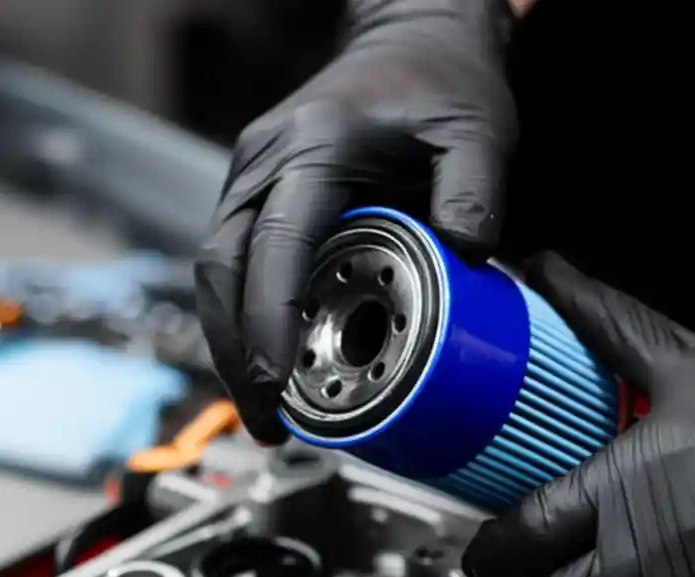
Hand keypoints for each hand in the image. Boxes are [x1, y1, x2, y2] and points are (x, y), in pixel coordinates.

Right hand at [195, 0, 517, 441]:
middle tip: (268, 420)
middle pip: (219, 268)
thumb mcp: (479, 132)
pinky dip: (244, 316)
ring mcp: (252, 174)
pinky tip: (269, 361)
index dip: (269, 318)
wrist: (412, 36)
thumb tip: (465, 259)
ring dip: (230, 342)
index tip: (278, 380)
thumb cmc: (442, 80)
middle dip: (234, 352)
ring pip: (215, 271)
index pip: (276, 242)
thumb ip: (475, 194)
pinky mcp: (256, 190)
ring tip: (267, 409)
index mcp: (317, 144)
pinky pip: (234, 261)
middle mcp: (267, 159)